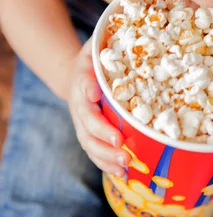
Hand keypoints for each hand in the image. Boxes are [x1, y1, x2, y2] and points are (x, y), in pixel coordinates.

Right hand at [68, 38, 131, 176]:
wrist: (78, 73)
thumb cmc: (97, 57)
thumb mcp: (99, 45)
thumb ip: (107, 44)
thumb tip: (132, 43)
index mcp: (82, 78)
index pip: (82, 87)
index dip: (88, 92)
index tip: (96, 93)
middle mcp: (79, 104)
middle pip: (86, 124)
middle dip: (102, 136)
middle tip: (121, 145)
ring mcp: (83, 122)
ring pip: (89, 143)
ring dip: (106, 156)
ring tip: (124, 164)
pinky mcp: (90, 134)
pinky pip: (95, 152)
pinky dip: (106, 164)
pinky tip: (121, 173)